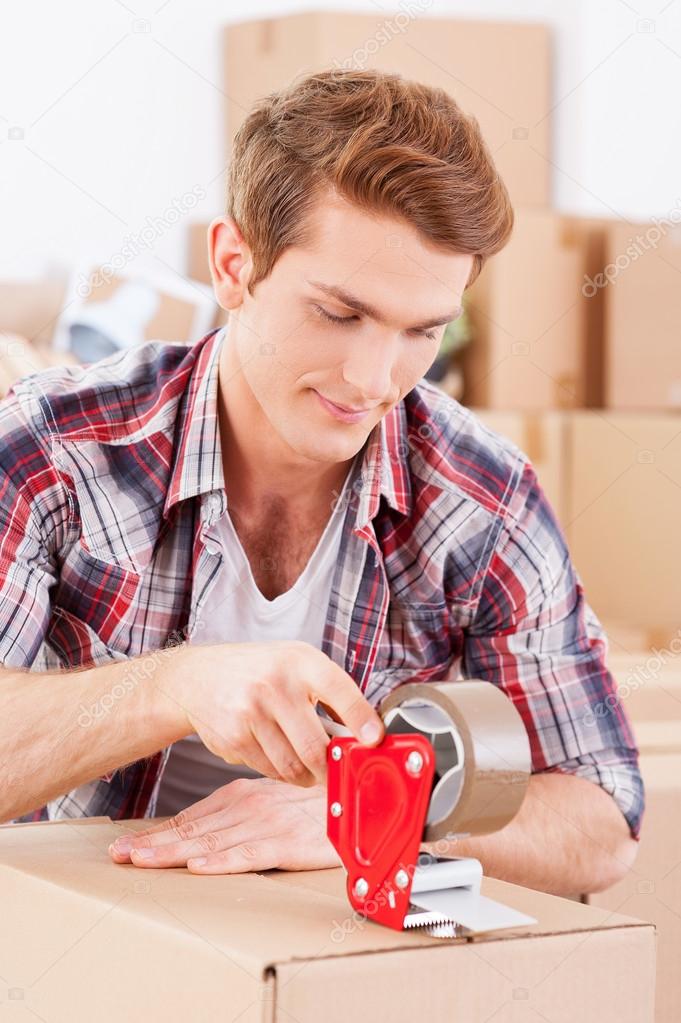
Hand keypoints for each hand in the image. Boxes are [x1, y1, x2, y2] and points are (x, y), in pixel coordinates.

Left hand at [108, 777, 341, 872]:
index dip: (161, 832)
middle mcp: (252, 805)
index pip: (195, 817)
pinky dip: (223, 861)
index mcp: (247, 794)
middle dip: (154, 843)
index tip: (131, 844)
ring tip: (142, 861)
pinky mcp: (290, 841)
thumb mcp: (280, 796)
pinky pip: (251, 853)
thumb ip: (252, 807)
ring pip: (213, 842)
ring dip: (174, 853)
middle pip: (195, 830)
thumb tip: (219, 826)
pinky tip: (200, 868)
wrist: (368, 795)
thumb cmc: (325, 797)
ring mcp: (268, 823)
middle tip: (120, 855)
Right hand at [157, 639, 383, 786]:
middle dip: (330, 769)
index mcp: (300, 662)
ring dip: (305, 776)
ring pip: (292, 766)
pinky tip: (274, 754)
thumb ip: (329, 692)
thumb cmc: (257, 671)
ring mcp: (251, 712)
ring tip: (308, 770)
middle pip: (316, 747)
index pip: (341, 692)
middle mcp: (275, 685)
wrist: (196, 678)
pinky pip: (269, 770)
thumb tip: (364, 732)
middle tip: (335, 774)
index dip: (361, 720)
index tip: (374, 741)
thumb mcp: (295, 662)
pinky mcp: (234, 738)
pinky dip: (278, 771)